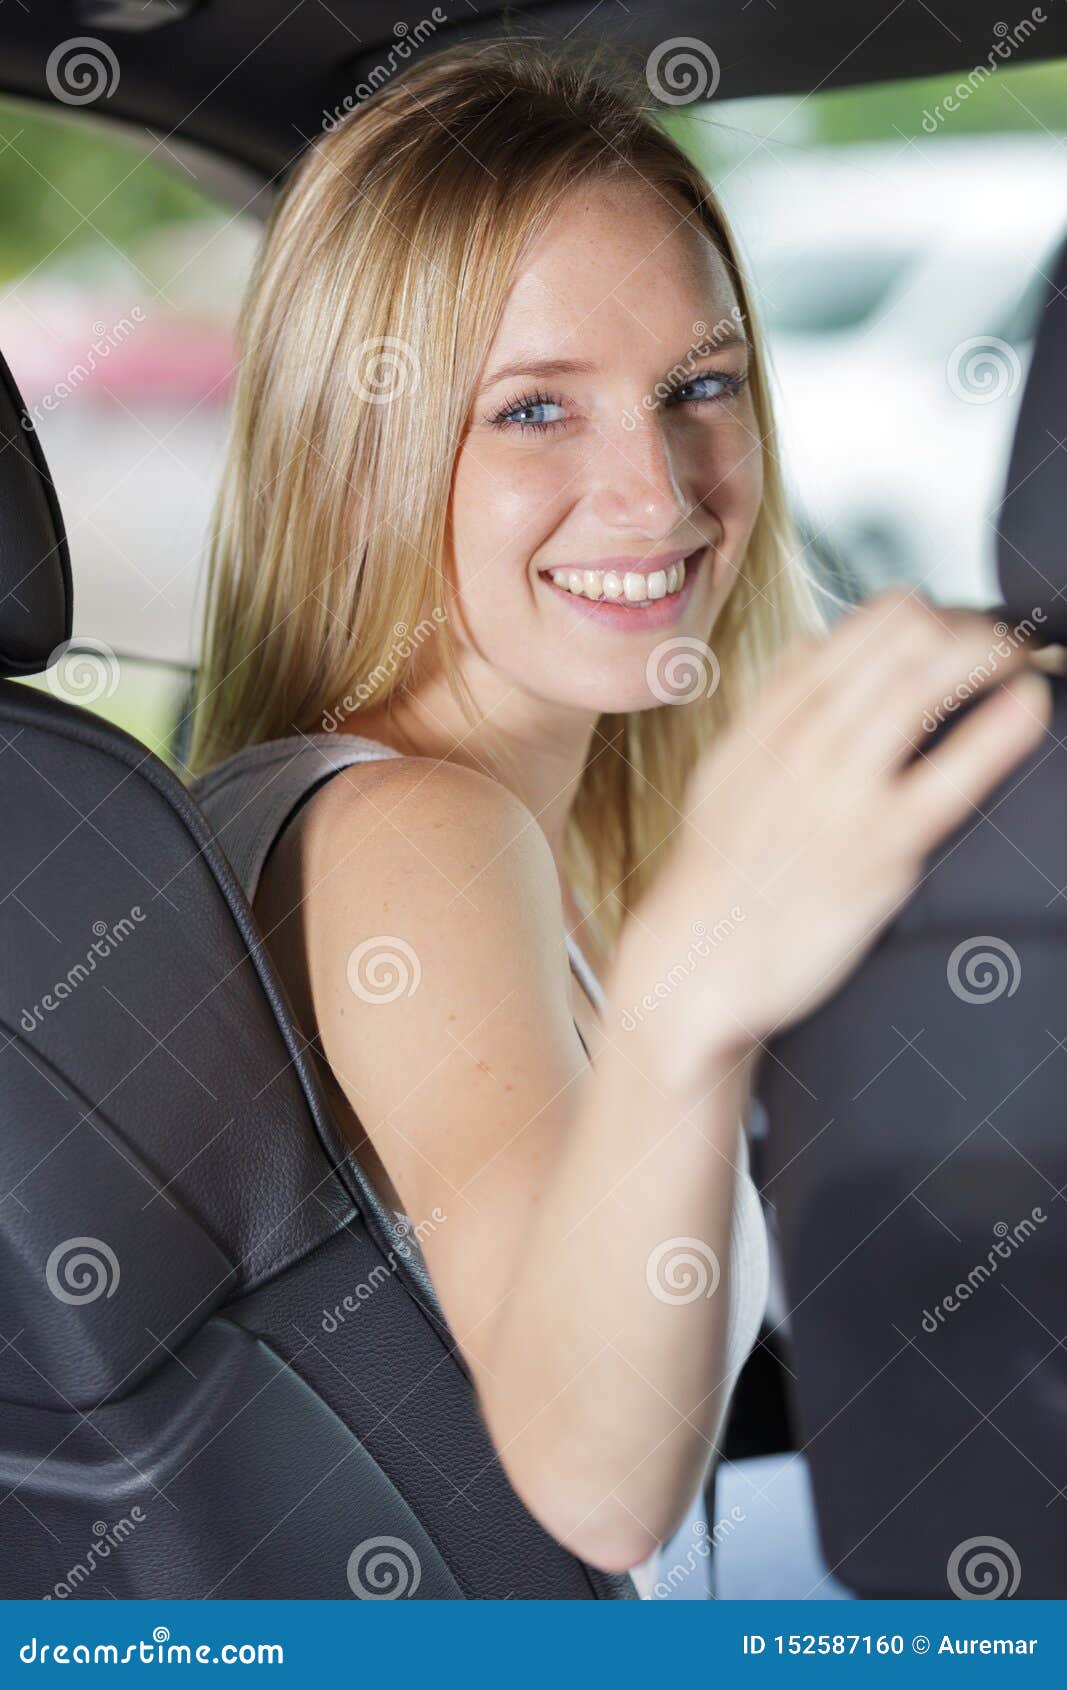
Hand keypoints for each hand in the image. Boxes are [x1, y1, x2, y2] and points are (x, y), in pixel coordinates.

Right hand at [630, 590, 1051, 1076]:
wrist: (694, 962)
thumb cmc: (715, 876)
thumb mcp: (724, 771)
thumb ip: (770, 706)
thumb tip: (809, 649)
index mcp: (774, 716)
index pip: (867, 625)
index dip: (929, 615)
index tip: (955, 632)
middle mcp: (807, 739)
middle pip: (905, 637)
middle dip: (970, 627)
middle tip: (1001, 648)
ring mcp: (842, 789)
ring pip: (925, 681)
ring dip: (989, 656)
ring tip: (1023, 664)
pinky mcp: (877, 847)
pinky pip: (950, 774)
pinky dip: (998, 730)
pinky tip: (1029, 704)